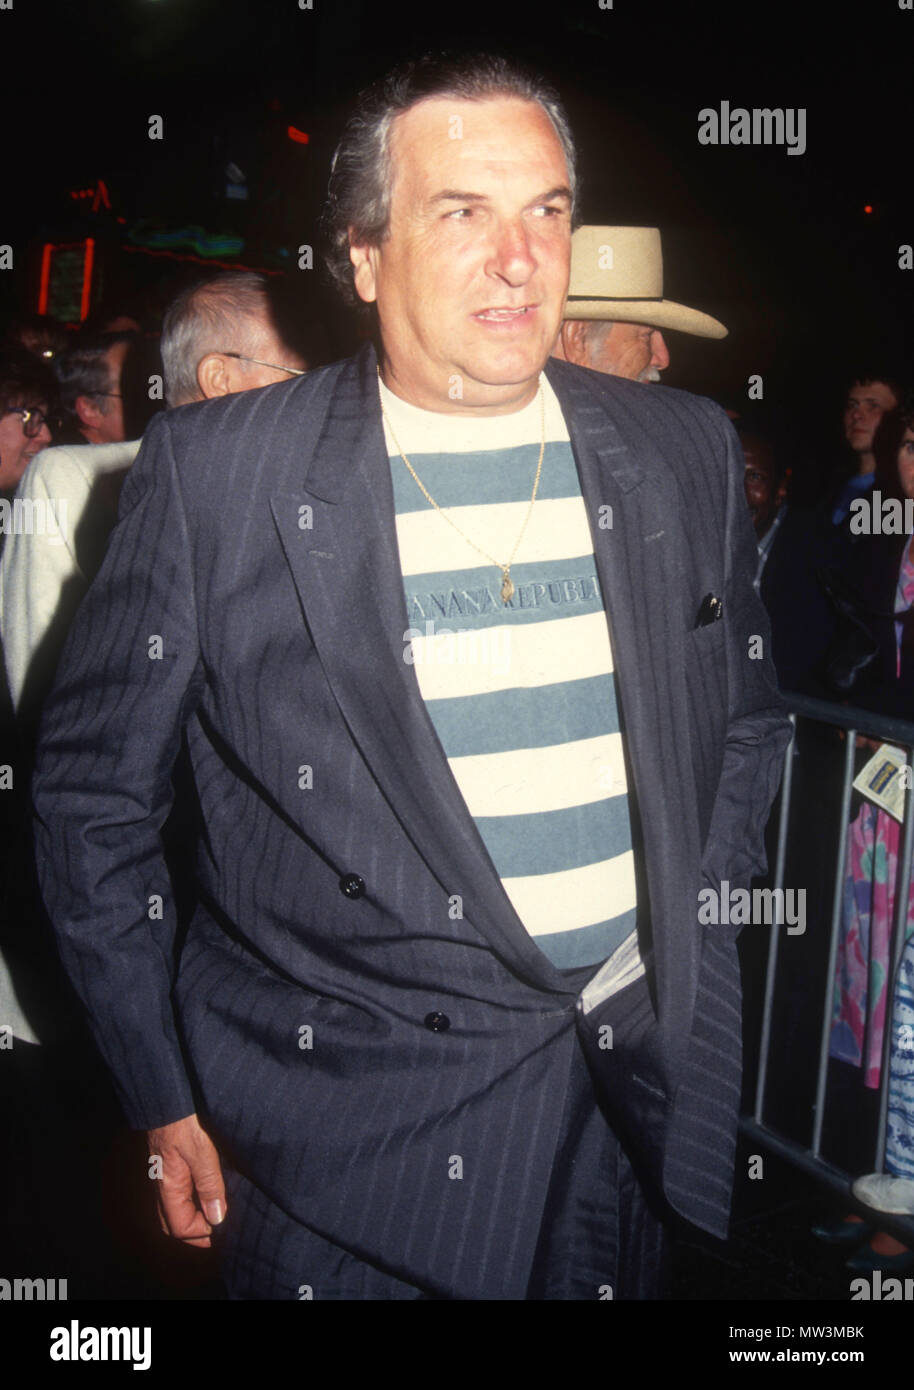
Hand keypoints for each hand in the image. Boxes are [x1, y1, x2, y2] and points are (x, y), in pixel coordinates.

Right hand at [147, 1112, 226, 1247]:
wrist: (166, 1097)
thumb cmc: (182, 1122)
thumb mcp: (201, 1151)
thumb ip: (209, 1184)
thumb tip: (217, 1218)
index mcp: (168, 1188)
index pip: (180, 1229)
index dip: (202, 1232)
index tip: (223, 1223)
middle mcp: (162, 1187)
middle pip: (173, 1225)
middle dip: (196, 1232)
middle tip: (220, 1229)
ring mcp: (165, 1177)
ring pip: (174, 1210)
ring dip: (194, 1217)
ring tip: (217, 1213)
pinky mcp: (171, 1166)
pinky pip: (178, 1194)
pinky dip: (192, 1201)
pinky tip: (208, 1192)